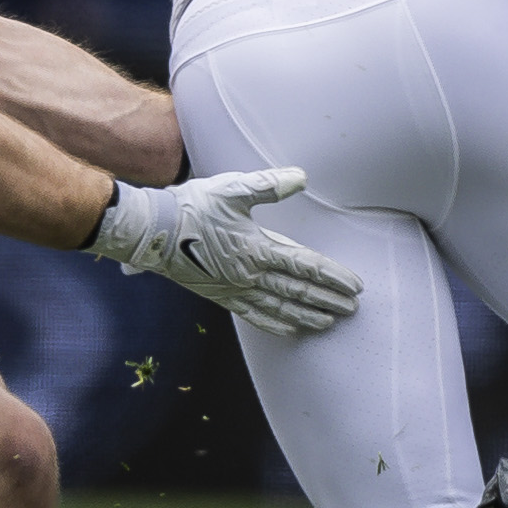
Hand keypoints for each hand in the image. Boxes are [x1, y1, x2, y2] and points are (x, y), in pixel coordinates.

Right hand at [87, 167, 361, 336]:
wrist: (151, 231)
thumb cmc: (192, 205)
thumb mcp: (232, 189)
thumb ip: (270, 185)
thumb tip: (302, 177)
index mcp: (257, 248)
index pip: (305, 266)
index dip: (333, 276)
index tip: (356, 285)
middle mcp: (249, 274)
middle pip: (298, 291)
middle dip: (328, 300)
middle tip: (353, 309)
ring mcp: (234, 289)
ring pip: (279, 307)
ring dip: (307, 315)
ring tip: (330, 322)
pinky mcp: (220, 296)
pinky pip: (253, 315)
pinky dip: (275, 324)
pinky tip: (290, 330)